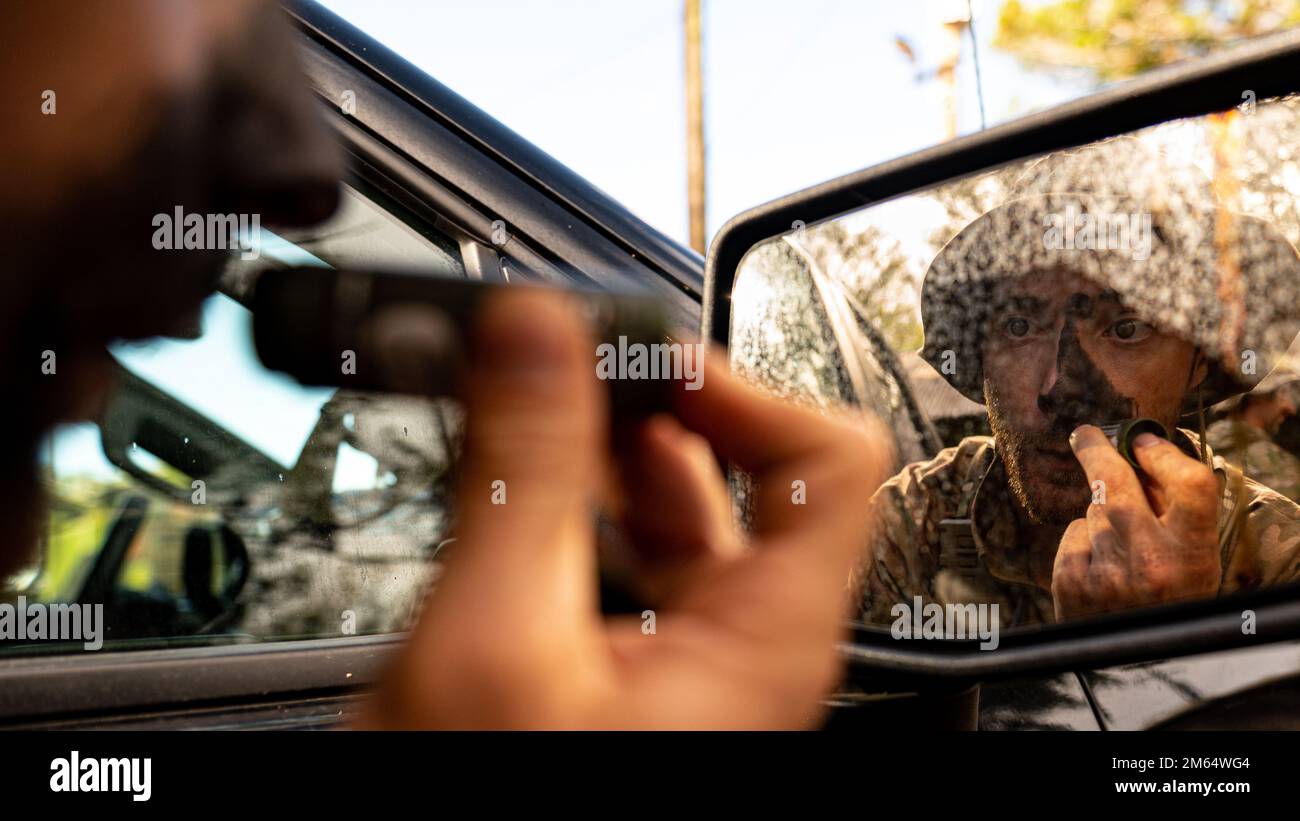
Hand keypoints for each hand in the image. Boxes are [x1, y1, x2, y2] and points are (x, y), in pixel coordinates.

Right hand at [358, 289, 893, 728]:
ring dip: (613, 460)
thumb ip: (523, 476)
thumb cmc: (498, 819)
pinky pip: (637, 568)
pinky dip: (582, 513)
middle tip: (569, 381)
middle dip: (660, 413)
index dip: (746, 386)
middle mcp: (748, 654)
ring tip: (535, 426)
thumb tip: (537, 337)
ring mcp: (692, 670)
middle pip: (752, 478)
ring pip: (687, 521)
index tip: (643, 361)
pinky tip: (521, 502)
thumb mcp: (494, 644)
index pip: (832, 461)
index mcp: (767, 644)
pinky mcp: (634, 680)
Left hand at [1051, 425, 1220, 619]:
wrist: (1135, 663)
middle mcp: (1147, 565)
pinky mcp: (1070, 583)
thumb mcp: (1196, 560)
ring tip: (1121, 550)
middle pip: (1116, 484)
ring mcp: (1103, 575)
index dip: (1164, 454)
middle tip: (1086, 434)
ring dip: (1103, 518)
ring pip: (1092, 514)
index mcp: (1190, 558)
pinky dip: (1084, 541)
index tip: (1143, 441)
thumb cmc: (1173, 599)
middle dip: (1097, 452)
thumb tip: (1141, 453)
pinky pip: (1073, 536)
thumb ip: (1178, 512)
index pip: (1189, 485)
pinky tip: (1100, 567)